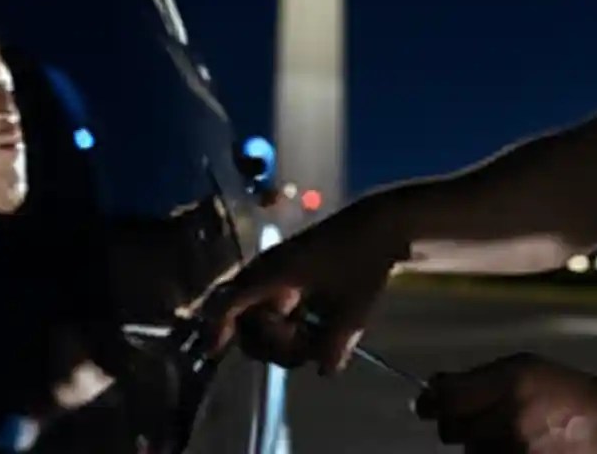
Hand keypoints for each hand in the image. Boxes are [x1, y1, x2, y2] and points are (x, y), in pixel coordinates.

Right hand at [202, 208, 408, 374]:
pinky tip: (312, 332)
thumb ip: (336, 344)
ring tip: (312, 341)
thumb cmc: (365, 262)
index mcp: (275, 274)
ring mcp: (280, 274)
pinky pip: (277, 307)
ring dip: (281, 336)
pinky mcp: (294, 277)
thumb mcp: (354, 309)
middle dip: (270, 343)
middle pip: (247, 319)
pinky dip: (289, 324)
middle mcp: (269, 273)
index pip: (230, 300)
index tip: (214, 350)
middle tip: (302, 347)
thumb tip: (324, 371)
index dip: (217, 327)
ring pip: (262, 315)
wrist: (382, 225)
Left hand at [415, 354, 596, 453]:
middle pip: (449, 429)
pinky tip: (515, 447)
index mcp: (507, 384)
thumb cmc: (561, 391)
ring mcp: (511, 452)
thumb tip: (431, 385)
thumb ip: (476, 377)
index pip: (444, 398)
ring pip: (469, 451)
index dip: (431, 401)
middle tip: (482, 419)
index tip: (429, 403)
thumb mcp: (521, 367)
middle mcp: (507, 420)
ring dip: (479, 444)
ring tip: (510, 435)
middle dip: (458, 423)